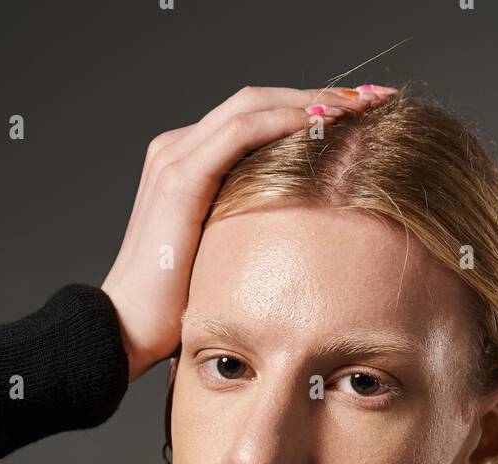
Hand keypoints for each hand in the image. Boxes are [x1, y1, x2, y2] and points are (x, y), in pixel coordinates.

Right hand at [100, 84, 396, 382]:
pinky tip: (321, 125)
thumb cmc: (173, 312)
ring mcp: (175, 158)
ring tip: (358, 107)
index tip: (359, 119)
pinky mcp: (180, 178)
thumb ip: (250, 235)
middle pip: (258, 102)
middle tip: (371, 102)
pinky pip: (240, 132)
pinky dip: (283, 122)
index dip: (307, 112)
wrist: (126, 331)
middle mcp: (178, 149)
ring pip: (252, 105)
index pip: (255, 119)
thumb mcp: (223, 260)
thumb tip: (302, 246)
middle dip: (318, 97)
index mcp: (188, 164)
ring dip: (309, 101)